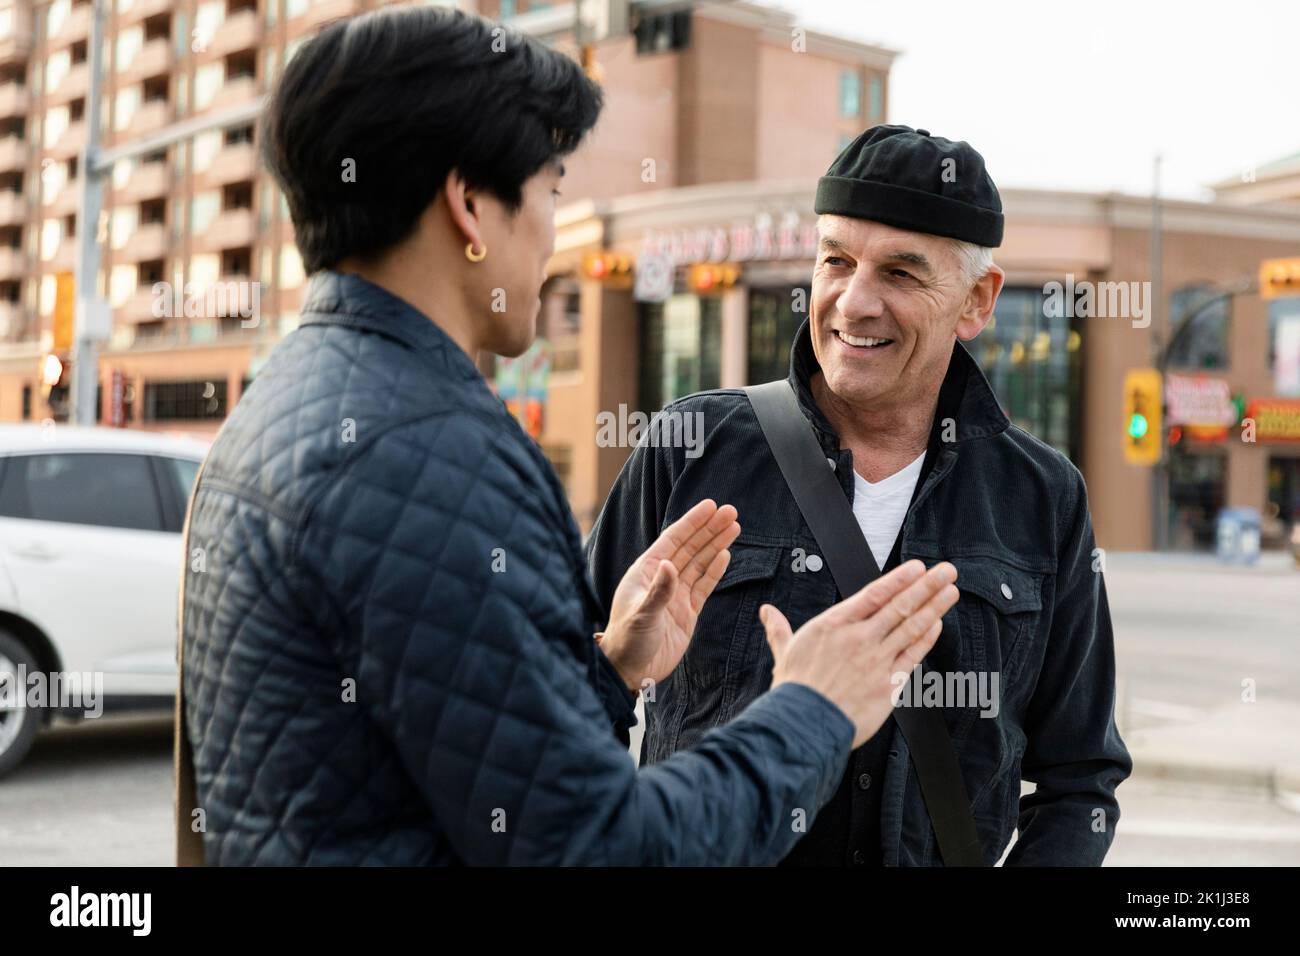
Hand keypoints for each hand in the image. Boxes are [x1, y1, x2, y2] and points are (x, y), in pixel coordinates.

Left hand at [601, 499, 740, 691]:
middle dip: (710, 529)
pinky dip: (715, 571)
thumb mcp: (641, 615)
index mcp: (646, 572)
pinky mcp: (687, 612)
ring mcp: (675, 595)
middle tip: (731, 512)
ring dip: (716, 545)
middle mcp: (661, 579)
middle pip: (690, 547)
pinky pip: (704, 586)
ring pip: (700, 564)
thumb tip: (669, 565)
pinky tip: (725, 555)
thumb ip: (658, 591)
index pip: (673, 540)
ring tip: (734, 527)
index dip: (693, 522)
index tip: (711, 506)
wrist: (631, 671)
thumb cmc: (627, 641)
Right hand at [761, 559, 959, 747]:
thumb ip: (779, 629)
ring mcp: (877, 660)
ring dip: (934, 607)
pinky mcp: (888, 683)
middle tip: (946, 571)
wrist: (805, 724)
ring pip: (912, 627)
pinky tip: (937, 626)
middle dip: (927, 586)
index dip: (899, 579)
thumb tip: (767, 613)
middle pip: (900, 606)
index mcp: (835, 625)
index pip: (875, 594)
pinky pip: (913, 655)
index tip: (918, 568)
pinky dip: (927, 638)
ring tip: (950, 591)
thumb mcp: (784, 652)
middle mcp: (860, 638)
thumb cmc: (795, 690)